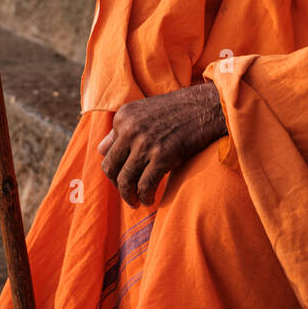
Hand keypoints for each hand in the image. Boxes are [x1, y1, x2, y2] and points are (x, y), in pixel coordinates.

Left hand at [98, 85, 228, 206]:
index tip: (123, 179)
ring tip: (137, 202)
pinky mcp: (162, 156)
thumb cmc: (177, 112)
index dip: (115, 170)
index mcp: (123, 117)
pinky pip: (145, 185)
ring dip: (129, 197)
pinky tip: (151, 200)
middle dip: (118, 186)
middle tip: (128, 194)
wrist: (207, 107)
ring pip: (125, 180)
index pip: (106, 152)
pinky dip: (145, 197)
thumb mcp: (144, 113)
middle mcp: (129, 129)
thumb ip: (121, 130)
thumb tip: (100, 149)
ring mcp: (145, 143)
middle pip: (110, 168)